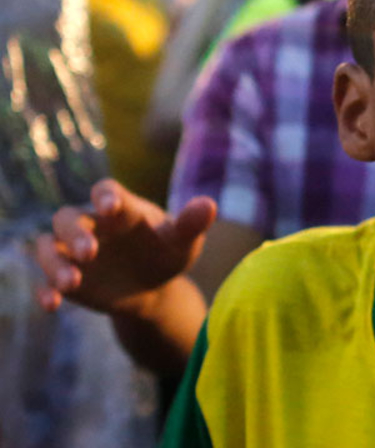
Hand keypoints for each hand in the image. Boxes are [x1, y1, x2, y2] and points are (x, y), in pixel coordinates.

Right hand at [32, 178, 216, 317]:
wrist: (152, 286)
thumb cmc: (167, 253)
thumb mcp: (184, 242)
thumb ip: (191, 224)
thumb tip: (209, 205)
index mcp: (121, 208)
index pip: (106, 191)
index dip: (105, 196)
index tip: (110, 207)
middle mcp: (90, 224)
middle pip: (68, 218)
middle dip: (74, 233)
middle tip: (89, 251)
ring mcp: (71, 250)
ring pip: (47, 247)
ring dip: (54, 263)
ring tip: (71, 283)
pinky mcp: (63, 275)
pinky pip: (43, 279)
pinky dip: (44, 290)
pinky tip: (52, 305)